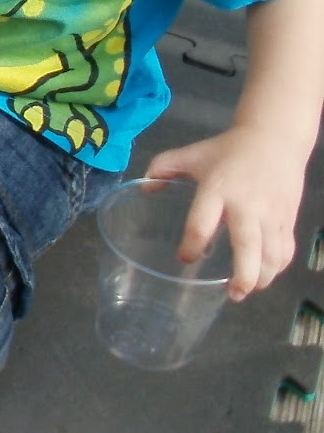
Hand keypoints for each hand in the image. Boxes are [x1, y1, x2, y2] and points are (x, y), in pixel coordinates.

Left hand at [146, 124, 309, 300]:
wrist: (274, 139)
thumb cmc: (227, 150)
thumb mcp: (192, 154)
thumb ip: (163, 167)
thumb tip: (144, 188)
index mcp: (217, 189)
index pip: (202, 223)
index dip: (192, 244)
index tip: (185, 258)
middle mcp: (246, 205)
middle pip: (247, 244)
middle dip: (243, 273)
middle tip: (234, 293)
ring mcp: (271, 213)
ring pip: (273, 252)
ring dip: (264, 276)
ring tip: (247, 291)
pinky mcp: (288, 217)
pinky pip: (287, 247)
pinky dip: (279, 265)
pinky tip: (266, 274)